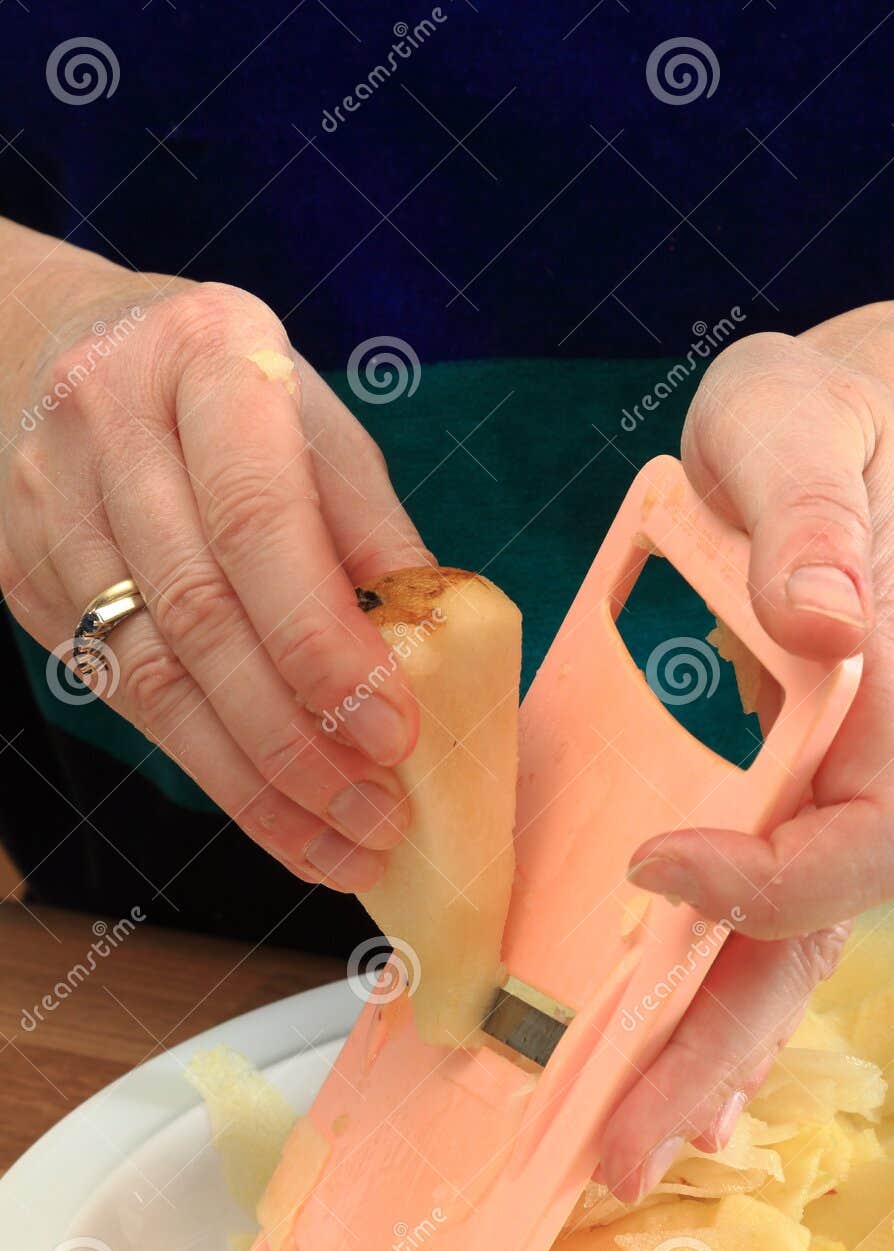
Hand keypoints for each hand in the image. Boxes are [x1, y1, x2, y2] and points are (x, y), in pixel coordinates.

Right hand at [0, 256, 425, 891]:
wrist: (52, 344)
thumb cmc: (218, 389)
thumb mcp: (309, 416)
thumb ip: (367, 523)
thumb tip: (435, 648)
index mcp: (207, 358)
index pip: (259, 522)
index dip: (326, 643)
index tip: (396, 733)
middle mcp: (111, 424)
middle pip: (200, 615)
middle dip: (298, 741)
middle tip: (378, 816)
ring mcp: (49, 506)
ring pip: (150, 678)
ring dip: (254, 784)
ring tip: (340, 845)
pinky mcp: (24, 579)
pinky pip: (122, 695)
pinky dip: (209, 767)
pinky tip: (276, 813)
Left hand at [599, 313, 893, 1198]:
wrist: (852, 443)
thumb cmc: (814, 430)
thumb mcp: (795, 426)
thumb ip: (807, 512)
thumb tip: (820, 616)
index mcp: (883, 693)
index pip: (866, 831)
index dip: (772, 877)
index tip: (657, 865)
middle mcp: (866, 770)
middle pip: (816, 943)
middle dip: (722, 1043)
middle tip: (627, 1142)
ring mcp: (823, 798)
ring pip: (779, 956)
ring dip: (700, 1053)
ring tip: (620, 1144)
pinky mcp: (771, 802)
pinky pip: (747, 924)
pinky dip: (699, 1001)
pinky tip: (651, 1065)